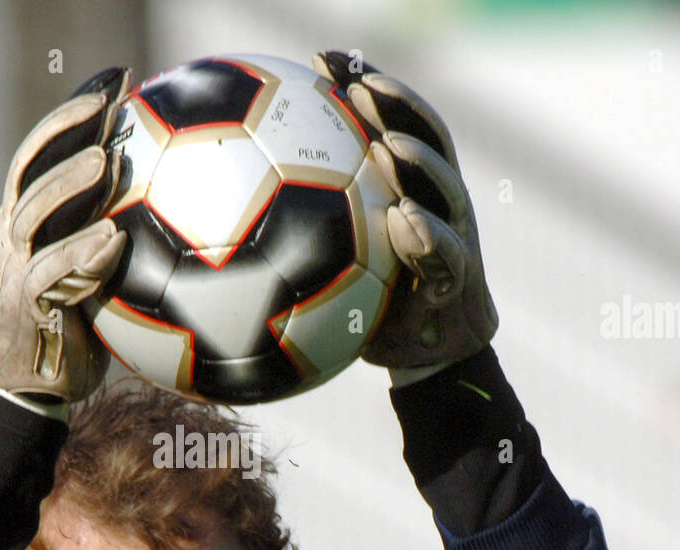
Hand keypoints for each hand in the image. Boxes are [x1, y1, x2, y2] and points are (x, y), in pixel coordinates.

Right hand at [0, 67, 131, 404]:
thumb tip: (183, 225)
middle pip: (30, 167)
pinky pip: (52, 273)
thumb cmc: (67, 336)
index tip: (117, 78)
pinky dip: (81, 252)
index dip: (74, 113)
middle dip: (66, 127)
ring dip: (68, 184)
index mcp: (27, 222)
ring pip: (31, 211)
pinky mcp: (25, 306)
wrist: (22, 393)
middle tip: (110, 98)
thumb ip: (114, 249)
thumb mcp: (91, 284)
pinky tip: (114, 237)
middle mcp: (13, 236)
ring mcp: (14, 269)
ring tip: (104, 159)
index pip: (43, 153)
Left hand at [312, 51, 497, 375]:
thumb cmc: (371, 307)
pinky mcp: (462, 279)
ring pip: (445, 187)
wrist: (426, 357)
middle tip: (357, 83)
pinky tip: (405, 221)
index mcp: (406, 186)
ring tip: (392, 146)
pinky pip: (450, 253)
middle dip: (394, 105)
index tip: (318, 61)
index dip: (359, 87)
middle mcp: (435, 200)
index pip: (387, 123)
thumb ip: (297, 235)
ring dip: (421, 163)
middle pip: (423, 137)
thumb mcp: (332, 265)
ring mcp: (455, 235)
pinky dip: (429, 235)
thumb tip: (217, 219)